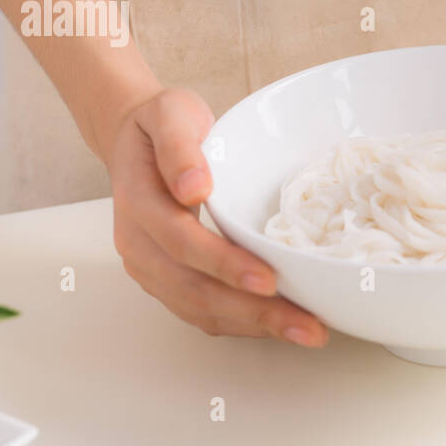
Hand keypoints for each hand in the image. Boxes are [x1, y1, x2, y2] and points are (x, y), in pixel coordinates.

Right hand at [106, 88, 327, 345]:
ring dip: (254, 326)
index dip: (225, 264)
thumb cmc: (164, 124)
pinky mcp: (166, 281)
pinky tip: (280, 326)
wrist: (138, 140)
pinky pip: (201, 313)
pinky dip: (241, 324)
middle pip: (194, 289)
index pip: (182, 243)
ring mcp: (150, 268)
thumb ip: (181, 147)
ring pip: (199, 309)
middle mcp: (138, 245)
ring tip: (306, 332)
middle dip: (253, 311)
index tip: (269, 279)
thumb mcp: (171, 113)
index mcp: (138, 203)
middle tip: (307, 325)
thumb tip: (195, 188)